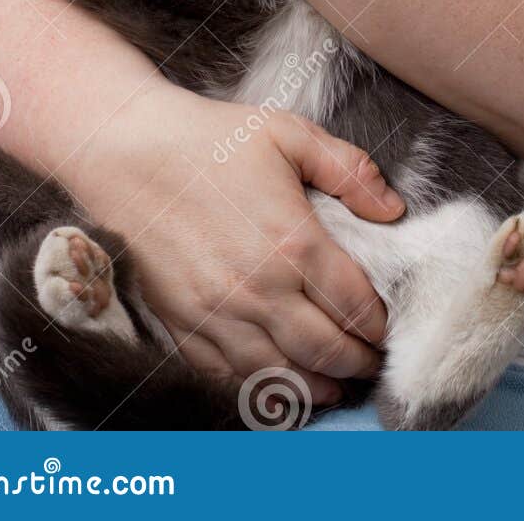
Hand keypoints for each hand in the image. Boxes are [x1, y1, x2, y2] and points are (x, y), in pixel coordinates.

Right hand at [72, 83, 404, 408]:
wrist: (130, 153)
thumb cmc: (212, 140)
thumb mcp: (291, 134)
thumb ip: (351, 171)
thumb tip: (393, 210)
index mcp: (294, 242)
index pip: (355, 305)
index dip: (379, 324)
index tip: (387, 326)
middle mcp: (260, 289)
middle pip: (325, 351)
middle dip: (357, 363)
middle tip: (373, 362)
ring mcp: (219, 314)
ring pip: (281, 376)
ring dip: (317, 387)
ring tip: (336, 385)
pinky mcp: (184, 325)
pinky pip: (229, 377)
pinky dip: (261, 390)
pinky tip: (280, 386)